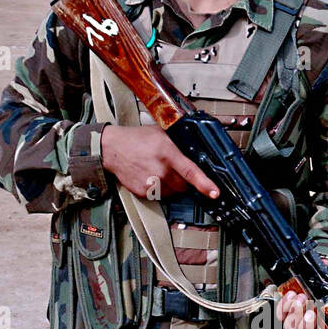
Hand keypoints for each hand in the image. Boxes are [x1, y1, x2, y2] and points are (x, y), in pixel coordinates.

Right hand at [101, 124, 219, 200]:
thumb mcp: (161, 133)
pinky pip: (161, 195)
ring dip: (172, 184)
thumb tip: (198, 148)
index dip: (205, 184)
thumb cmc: (137, 139)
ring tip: (160, 170)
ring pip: (174, 192)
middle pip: (184, 185)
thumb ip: (180, 141)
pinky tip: (151, 175)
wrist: (113, 149)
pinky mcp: (144, 192)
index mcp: (167, 154)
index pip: (190, 172)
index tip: (215, 192)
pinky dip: (160, 188)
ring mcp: (151, 184)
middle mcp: (160, 171)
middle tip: (173, 168)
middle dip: (184, 179)